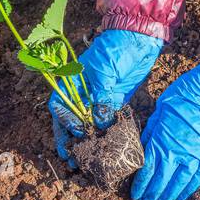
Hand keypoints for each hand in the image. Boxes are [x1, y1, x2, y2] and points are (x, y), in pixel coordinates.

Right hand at [48, 29, 163, 164]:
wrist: (139, 38)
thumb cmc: (116, 49)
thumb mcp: (105, 72)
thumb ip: (102, 98)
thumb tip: (101, 124)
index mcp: (72, 82)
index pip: (60, 106)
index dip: (66, 123)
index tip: (78, 134)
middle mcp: (82, 93)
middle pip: (71, 121)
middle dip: (70, 141)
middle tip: (72, 160)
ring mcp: (99, 98)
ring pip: (88, 125)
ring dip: (87, 143)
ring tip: (87, 162)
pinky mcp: (115, 102)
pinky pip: (107, 122)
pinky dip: (106, 135)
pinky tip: (107, 149)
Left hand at [132, 50, 199, 199]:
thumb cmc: (186, 94)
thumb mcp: (161, 108)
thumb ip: (152, 130)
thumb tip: (143, 146)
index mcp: (161, 140)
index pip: (147, 169)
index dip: (140, 184)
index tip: (135, 194)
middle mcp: (177, 153)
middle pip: (161, 180)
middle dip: (151, 194)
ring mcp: (195, 156)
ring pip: (179, 183)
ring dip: (168, 197)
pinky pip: (198, 177)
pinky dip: (189, 188)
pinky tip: (182, 197)